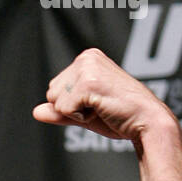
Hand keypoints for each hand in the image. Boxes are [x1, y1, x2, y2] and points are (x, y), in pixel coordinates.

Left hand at [33, 48, 176, 143]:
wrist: (146, 122)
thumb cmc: (120, 117)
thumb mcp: (84, 113)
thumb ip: (60, 111)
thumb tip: (35, 112)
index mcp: (87, 59)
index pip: (55, 89)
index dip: (72, 106)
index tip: (96, 104)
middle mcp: (86, 58)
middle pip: (52, 94)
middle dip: (72, 109)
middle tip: (100, 107)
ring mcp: (88, 68)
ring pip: (56, 101)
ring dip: (77, 113)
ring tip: (102, 107)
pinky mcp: (88, 83)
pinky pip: (64, 109)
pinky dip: (81, 118)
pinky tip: (102, 110)